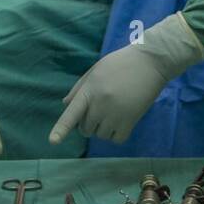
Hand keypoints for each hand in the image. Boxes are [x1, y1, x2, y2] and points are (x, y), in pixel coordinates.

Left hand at [49, 13, 203, 143]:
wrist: (150, 62)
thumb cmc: (121, 63)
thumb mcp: (96, 70)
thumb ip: (79, 88)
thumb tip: (65, 105)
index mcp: (89, 90)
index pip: (72, 113)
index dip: (61, 129)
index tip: (53, 142)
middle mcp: (100, 104)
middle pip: (85, 129)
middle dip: (88, 123)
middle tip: (100, 110)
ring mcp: (116, 113)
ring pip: (101, 135)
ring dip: (103, 129)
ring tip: (113, 112)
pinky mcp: (131, 120)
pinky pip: (116, 139)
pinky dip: (116, 135)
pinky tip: (121, 122)